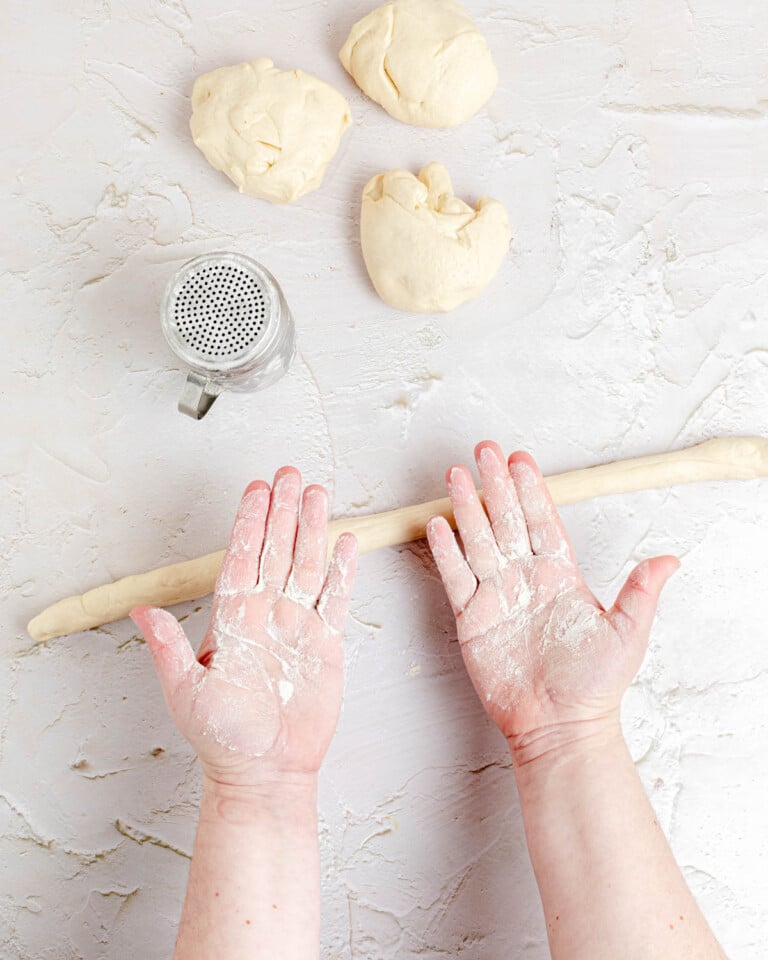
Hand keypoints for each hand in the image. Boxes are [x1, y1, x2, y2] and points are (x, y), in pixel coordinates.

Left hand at [131, 468, 357, 787]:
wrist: (264, 771)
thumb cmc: (222, 738)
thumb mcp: (186, 691)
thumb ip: (169, 648)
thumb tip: (142, 612)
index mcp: (232, 619)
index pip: (241, 558)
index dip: (248, 523)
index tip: (255, 490)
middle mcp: (266, 613)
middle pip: (276, 550)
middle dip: (281, 511)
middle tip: (287, 474)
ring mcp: (297, 625)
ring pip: (307, 564)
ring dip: (311, 528)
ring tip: (315, 493)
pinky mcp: (326, 643)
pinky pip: (336, 598)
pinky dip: (343, 570)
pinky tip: (344, 541)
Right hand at [426, 442, 677, 760]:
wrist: (559, 725)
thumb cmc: (594, 684)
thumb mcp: (627, 634)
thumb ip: (641, 593)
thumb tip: (669, 558)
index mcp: (560, 575)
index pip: (543, 521)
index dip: (532, 489)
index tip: (520, 459)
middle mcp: (525, 578)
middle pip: (506, 520)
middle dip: (496, 484)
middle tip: (484, 450)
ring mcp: (496, 596)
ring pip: (478, 540)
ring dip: (467, 507)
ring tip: (456, 475)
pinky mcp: (472, 619)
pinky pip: (456, 578)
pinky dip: (446, 551)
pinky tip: (439, 524)